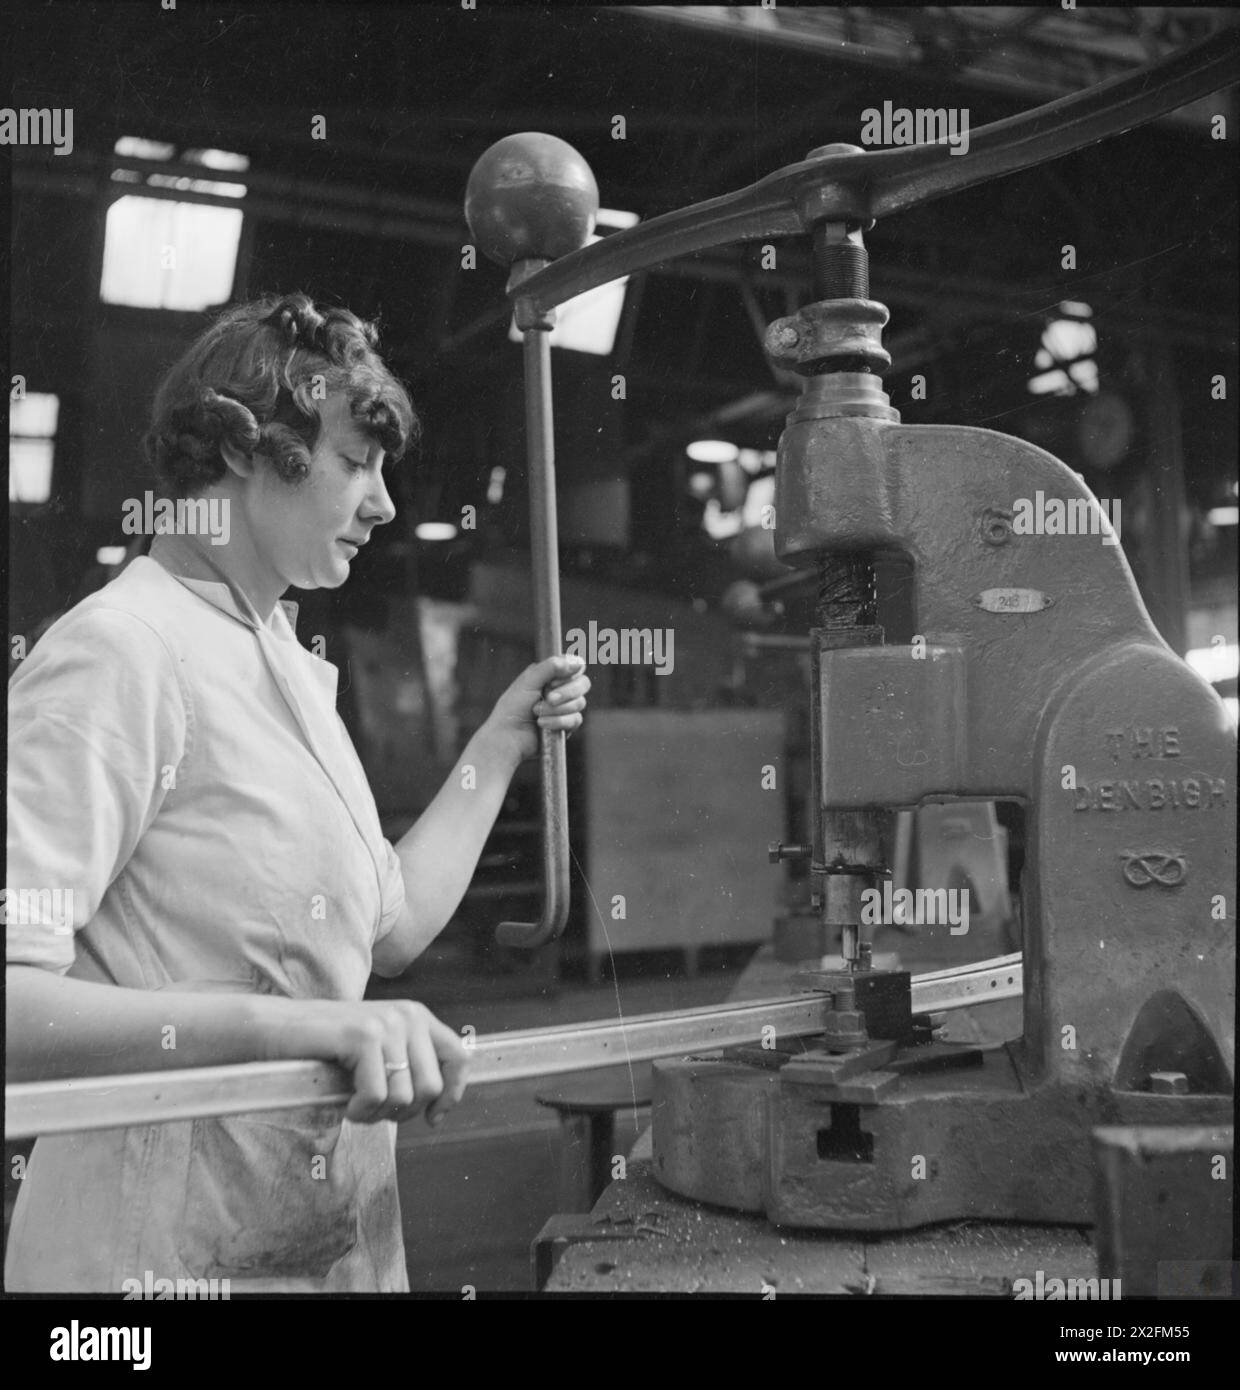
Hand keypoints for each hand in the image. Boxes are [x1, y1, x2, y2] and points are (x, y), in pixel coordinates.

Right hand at [279, 997, 470, 1126]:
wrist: (276, 1030)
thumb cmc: (326, 1050)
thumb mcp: (378, 1052)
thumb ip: (409, 1067)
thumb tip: (438, 1107)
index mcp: (417, 1016)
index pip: (460, 1057)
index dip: (452, 1094)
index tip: (433, 1118)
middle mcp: (408, 1015)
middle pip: (431, 1087)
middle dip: (404, 1112)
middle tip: (373, 1110)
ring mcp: (387, 1023)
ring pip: (405, 1096)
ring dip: (378, 1114)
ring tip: (355, 1104)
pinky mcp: (363, 1036)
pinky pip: (377, 1096)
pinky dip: (360, 1111)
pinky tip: (345, 1103)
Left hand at [482, 654, 590, 762]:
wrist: (508, 736)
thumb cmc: (513, 708)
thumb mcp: (529, 681)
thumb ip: (552, 667)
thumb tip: (578, 662)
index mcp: (550, 674)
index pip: (576, 666)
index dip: (570, 673)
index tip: (553, 682)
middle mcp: (560, 689)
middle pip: (583, 683)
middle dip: (567, 692)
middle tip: (549, 698)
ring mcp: (565, 708)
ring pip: (580, 703)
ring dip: (557, 709)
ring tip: (537, 713)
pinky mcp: (566, 725)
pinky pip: (575, 720)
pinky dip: (558, 721)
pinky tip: (542, 724)